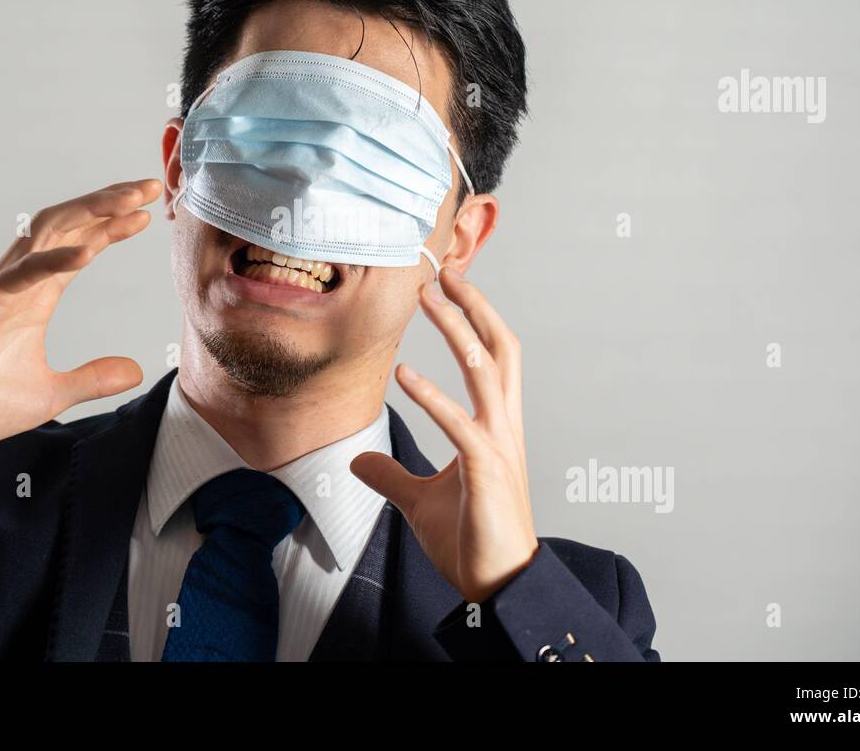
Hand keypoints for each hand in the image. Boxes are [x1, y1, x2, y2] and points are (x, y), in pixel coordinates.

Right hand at [0, 178, 162, 453]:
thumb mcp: (54, 393)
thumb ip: (94, 379)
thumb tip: (136, 371)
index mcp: (37, 294)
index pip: (80, 243)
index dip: (112, 224)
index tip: (147, 212)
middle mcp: (21, 281)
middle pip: (68, 224)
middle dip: (108, 202)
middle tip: (149, 187)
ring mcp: (1, 289)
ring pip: (48, 232)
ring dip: (89, 212)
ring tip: (128, 200)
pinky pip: (22, 275)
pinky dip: (55, 259)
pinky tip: (88, 252)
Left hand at [351, 266, 538, 603]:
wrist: (501, 586)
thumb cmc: (472, 541)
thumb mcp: (419, 501)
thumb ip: (391, 476)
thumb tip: (356, 463)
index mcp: (494, 427)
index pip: (493, 358)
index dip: (476, 318)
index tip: (451, 287)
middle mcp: (503, 427)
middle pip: (500, 349)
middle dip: (475, 307)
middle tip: (445, 273)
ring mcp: (498, 446)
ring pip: (485, 371)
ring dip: (457, 330)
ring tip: (429, 300)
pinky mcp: (486, 471)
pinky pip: (460, 424)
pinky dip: (433, 396)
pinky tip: (403, 374)